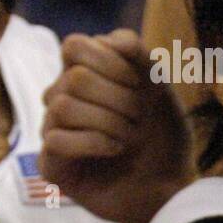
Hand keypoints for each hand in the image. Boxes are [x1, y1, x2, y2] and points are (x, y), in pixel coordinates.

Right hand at [40, 29, 193, 222]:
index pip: (74, 46)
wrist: (171, 183)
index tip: (139, 85)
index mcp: (84, 73)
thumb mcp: (158, 86)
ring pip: (62, 106)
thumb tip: (112, 39)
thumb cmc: (163, 134)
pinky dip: (94, 142)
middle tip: (138, 117)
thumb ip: (138, 54)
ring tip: (129, 136)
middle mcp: (63, 98)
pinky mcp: (51, 164)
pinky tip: (116, 149)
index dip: (108, 61)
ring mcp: (54, 130)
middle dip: (117, 97)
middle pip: (73, 78)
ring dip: (108, 120)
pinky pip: (55, 140)